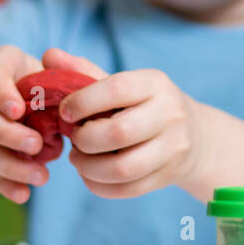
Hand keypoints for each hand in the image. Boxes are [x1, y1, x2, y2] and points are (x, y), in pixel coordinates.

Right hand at [0, 45, 49, 203]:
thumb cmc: (18, 73)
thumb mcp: (32, 62)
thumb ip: (57, 73)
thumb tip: (83, 91)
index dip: (1, 94)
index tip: (17, 110)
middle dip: (8, 135)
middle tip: (37, 146)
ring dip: (8, 166)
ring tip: (41, 177)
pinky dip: (1, 183)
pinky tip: (23, 195)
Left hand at [41, 48, 208, 198]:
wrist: (194, 136)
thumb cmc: (144, 105)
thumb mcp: (123, 84)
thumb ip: (84, 71)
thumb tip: (49, 55)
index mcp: (156, 84)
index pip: (116, 89)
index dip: (82, 102)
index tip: (65, 112)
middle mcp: (170, 114)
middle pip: (118, 133)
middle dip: (84, 139)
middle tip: (74, 138)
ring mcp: (173, 148)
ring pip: (123, 168)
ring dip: (88, 168)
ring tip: (78, 159)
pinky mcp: (168, 176)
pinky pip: (127, 189)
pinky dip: (99, 186)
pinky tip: (91, 175)